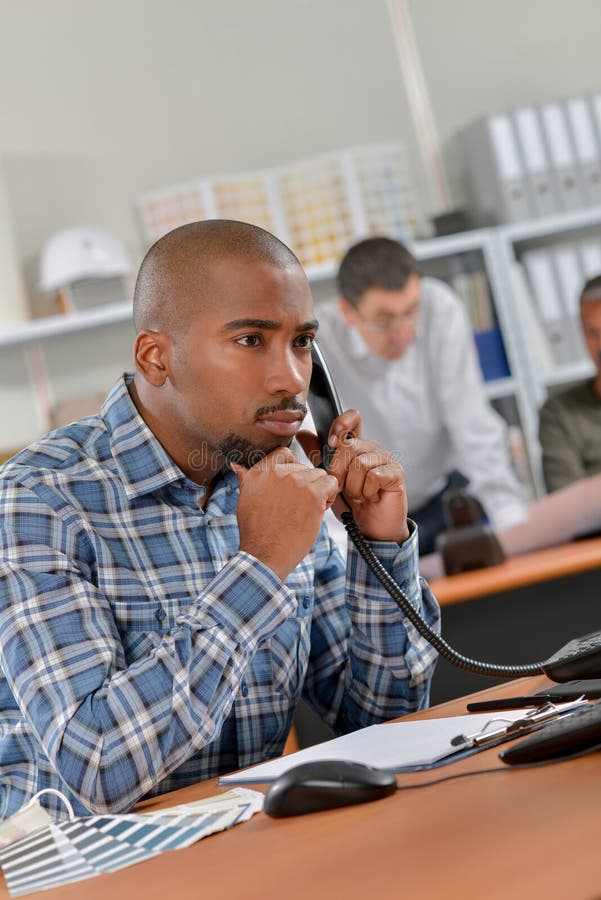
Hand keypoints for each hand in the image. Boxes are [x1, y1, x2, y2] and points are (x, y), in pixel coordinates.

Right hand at [232, 448, 338, 580]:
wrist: (265, 555)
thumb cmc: (256, 532)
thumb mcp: (244, 500)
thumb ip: (246, 479)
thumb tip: (237, 465)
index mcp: (259, 472)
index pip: (284, 454)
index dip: (292, 468)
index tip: (292, 485)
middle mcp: (277, 472)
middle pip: (304, 467)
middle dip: (305, 485)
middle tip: (298, 506)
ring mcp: (296, 481)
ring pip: (319, 475)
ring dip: (318, 490)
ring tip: (308, 510)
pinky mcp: (313, 494)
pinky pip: (331, 483)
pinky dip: (330, 496)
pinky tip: (320, 510)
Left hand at [297, 410, 409, 543]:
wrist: (368, 528)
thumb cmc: (350, 503)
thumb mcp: (328, 479)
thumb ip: (317, 456)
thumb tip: (302, 433)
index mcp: (356, 445)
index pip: (352, 418)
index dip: (341, 424)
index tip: (331, 442)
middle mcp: (372, 448)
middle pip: (348, 445)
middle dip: (338, 472)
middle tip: (341, 488)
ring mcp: (385, 459)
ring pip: (359, 463)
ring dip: (352, 486)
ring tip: (357, 495)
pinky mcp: (396, 472)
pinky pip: (373, 476)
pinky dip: (366, 491)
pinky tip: (369, 498)